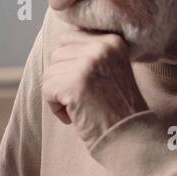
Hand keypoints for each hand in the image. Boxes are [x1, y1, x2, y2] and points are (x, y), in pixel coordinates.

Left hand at [42, 29, 149, 149]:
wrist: (129, 136)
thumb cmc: (118, 108)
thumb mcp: (113, 68)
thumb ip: (91, 52)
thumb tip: (60, 42)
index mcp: (112, 40)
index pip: (68, 38)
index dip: (70, 64)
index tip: (85, 83)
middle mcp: (101, 47)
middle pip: (57, 55)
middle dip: (63, 79)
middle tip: (83, 99)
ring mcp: (88, 64)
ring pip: (50, 73)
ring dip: (59, 95)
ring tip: (81, 107)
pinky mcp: (74, 84)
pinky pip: (47, 89)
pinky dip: (55, 108)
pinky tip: (74, 116)